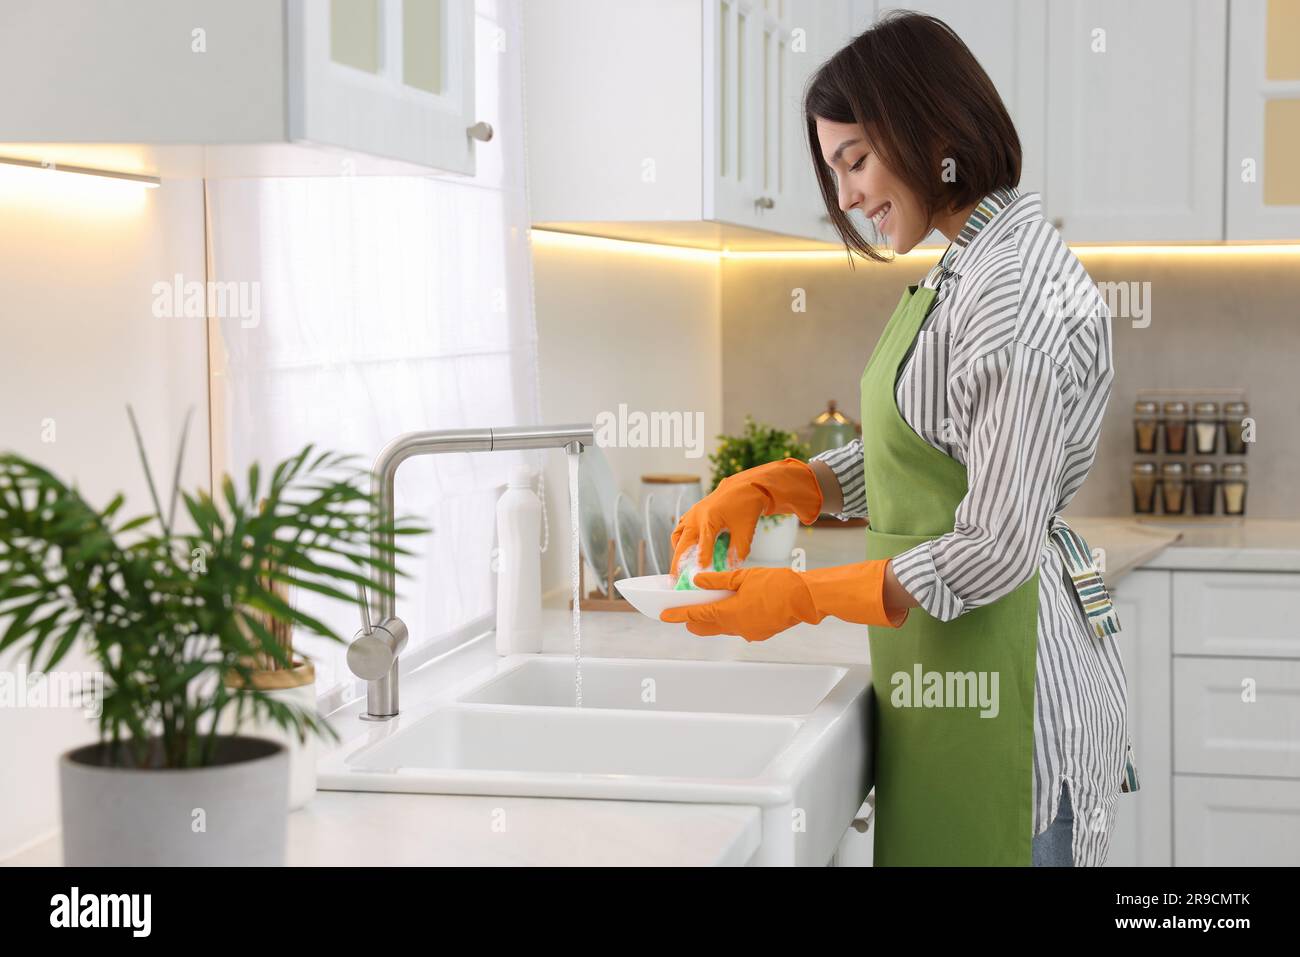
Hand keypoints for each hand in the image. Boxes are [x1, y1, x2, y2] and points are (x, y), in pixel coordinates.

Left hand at [658, 560, 909, 641]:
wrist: (806, 598)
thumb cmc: (778, 584)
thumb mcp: (744, 577)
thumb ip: (719, 581)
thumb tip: (698, 581)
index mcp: (729, 612)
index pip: (696, 614)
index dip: (678, 614)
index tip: (663, 615)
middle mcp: (736, 627)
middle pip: (706, 626)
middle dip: (693, 619)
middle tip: (683, 611)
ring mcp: (749, 632)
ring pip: (723, 628)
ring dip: (713, 619)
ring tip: (708, 605)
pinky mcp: (760, 633)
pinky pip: (739, 627)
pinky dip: (731, 619)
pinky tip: (735, 607)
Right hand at [667, 459, 822, 577]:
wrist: (743, 487)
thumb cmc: (745, 505)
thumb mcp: (745, 530)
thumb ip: (739, 549)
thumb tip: (732, 566)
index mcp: (710, 518)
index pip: (704, 543)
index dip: (702, 559)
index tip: (700, 572)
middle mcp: (697, 516)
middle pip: (682, 543)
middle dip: (678, 562)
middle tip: (675, 580)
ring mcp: (693, 514)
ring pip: (678, 536)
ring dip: (677, 551)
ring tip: (680, 567)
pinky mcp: (693, 514)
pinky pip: (680, 529)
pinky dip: (680, 541)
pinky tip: (686, 550)